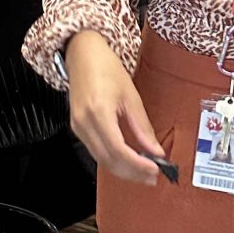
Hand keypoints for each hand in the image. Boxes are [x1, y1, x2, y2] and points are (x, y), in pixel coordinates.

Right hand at [62, 31, 167, 184]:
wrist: (82, 55)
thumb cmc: (106, 68)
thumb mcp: (131, 95)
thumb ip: (142, 126)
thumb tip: (156, 150)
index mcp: (98, 112)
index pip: (118, 149)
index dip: (137, 164)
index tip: (154, 169)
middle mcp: (84, 122)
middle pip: (108, 159)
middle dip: (132, 172)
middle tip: (153, 177)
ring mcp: (78, 127)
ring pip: (101, 159)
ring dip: (123, 170)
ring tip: (144, 172)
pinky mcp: (77, 128)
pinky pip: (96, 151)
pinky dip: (113, 160)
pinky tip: (128, 160)